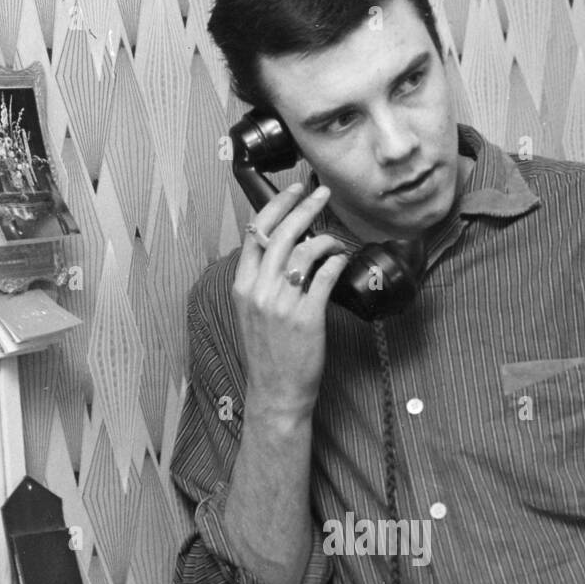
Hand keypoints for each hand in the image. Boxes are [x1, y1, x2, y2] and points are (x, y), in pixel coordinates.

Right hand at [232, 184, 349, 418]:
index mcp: (242, 286)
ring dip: (325, 237)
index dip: (276, 206)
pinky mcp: (307, 317)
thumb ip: (260, 282)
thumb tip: (282, 250)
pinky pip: (325, 275)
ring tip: (335, 239)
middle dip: (305, 206)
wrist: (276, 392)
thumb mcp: (251, 314)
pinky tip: (342, 259)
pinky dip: (336, 261)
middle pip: (282, 233)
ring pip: (305, 250)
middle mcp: (260, 291)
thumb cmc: (267, 355)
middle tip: (322, 192)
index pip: (256, 232)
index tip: (293, 192)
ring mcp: (283, 303)